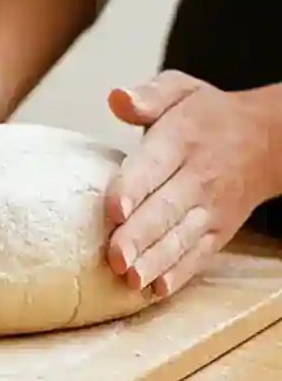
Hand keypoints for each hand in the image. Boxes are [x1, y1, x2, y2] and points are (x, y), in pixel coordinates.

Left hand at [104, 70, 281, 297]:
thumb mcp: (181, 91)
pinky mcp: (219, 231)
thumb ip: (149, 95)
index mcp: (181, 140)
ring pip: (182, 238)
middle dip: (139, 236)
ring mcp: (210, 209)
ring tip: (130, 279)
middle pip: (165, 210)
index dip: (132, 188)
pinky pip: (200, 255)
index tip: (114, 210)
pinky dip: (180, 273)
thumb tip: (117, 98)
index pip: (153, 166)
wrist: (266, 138)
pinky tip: (158, 290)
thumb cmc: (204, 115)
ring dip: (156, 261)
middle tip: (114, 258)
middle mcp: (198, 177)